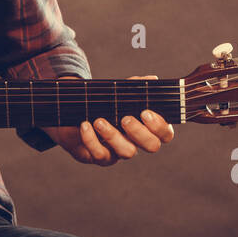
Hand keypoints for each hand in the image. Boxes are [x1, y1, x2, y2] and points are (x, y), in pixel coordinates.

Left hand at [42, 75, 174, 165]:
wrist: (73, 115)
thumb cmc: (101, 104)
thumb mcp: (116, 93)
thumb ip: (134, 87)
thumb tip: (151, 79)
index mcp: (146, 126)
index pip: (165, 133)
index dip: (159, 126)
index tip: (145, 112)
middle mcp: (136, 141)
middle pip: (152, 146)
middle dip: (140, 132)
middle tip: (125, 119)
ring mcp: (119, 152)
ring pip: (127, 152)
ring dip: (113, 136)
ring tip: (99, 120)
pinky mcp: (100, 157)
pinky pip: (100, 155)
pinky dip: (92, 140)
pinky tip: (85, 125)